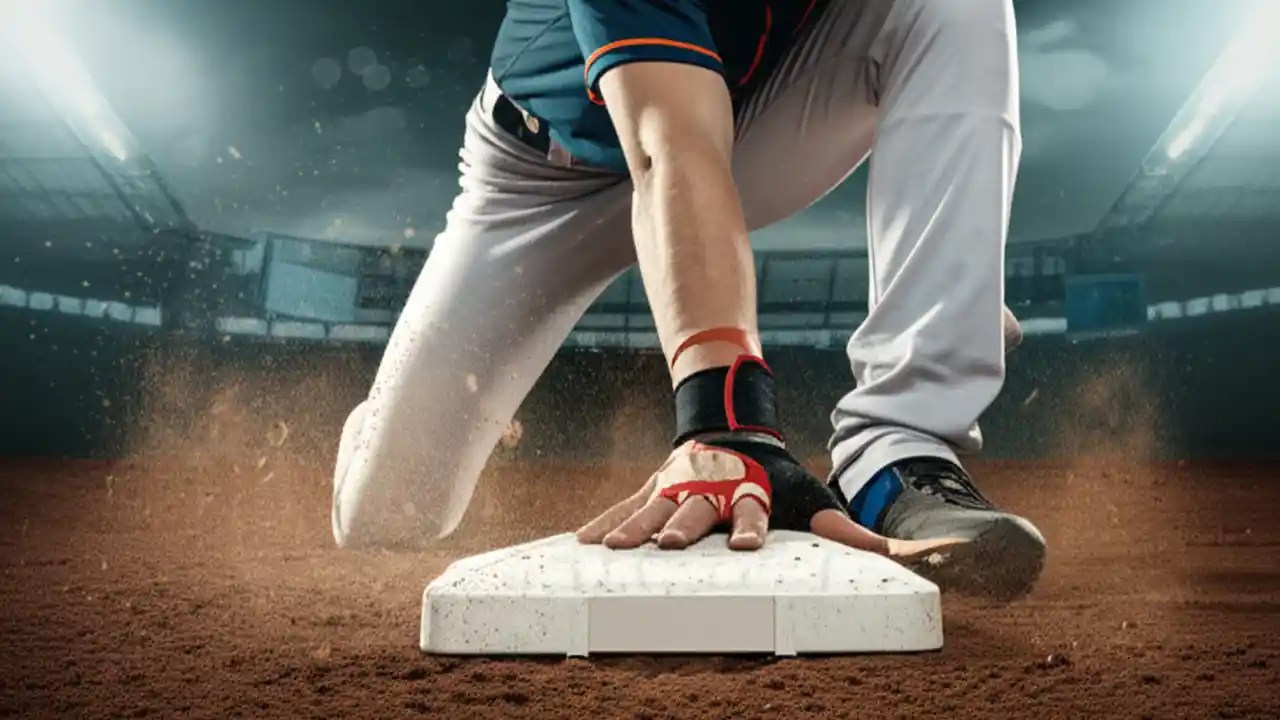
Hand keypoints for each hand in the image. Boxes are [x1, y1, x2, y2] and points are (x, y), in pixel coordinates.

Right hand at [576, 436, 959, 559]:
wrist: (729, 425)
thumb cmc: (770, 473)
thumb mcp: (806, 492)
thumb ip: (839, 525)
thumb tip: (887, 549)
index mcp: (747, 490)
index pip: (750, 510)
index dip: (750, 527)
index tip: (748, 546)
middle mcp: (709, 486)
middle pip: (694, 509)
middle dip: (682, 525)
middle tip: (668, 544)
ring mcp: (675, 484)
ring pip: (651, 507)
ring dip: (633, 527)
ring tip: (614, 548)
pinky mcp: (652, 485)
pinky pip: (624, 504)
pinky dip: (603, 521)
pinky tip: (582, 541)